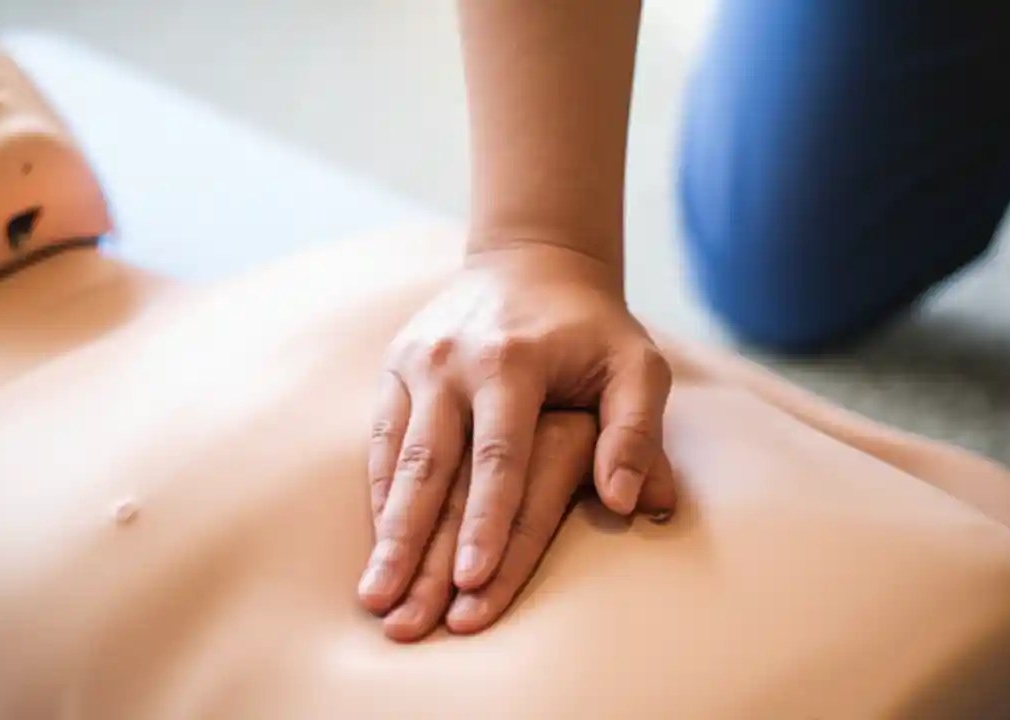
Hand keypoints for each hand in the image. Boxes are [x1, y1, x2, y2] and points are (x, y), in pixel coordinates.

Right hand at [360, 244, 674, 635]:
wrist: (533, 260)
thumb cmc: (594, 329)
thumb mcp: (637, 364)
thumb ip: (637, 431)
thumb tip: (628, 502)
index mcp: (512, 360)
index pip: (498, 457)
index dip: (486, 522)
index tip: (473, 582)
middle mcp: (452, 362)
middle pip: (430, 468)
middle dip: (410, 545)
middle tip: (392, 610)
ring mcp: (416, 363)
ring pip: (395, 461)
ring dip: (385, 532)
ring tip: (372, 595)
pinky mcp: (395, 367)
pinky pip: (380, 441)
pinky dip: (379, 495)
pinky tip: (376, 543)